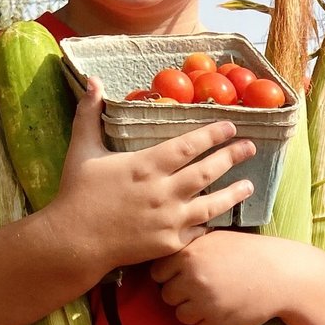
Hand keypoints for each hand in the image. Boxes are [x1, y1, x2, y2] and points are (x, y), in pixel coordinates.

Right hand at [47, 80, 256, 281]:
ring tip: (250, 186)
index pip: (189, 146)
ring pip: (211, 205)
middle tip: (250, 148)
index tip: (231, 126)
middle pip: (208, 172)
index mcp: (147, 165)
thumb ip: (89, 114)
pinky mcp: (169, 244)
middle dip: (232, 157)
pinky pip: (198, 232)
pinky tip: (220, 217)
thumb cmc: (77, 193)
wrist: (74, 241)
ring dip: (233, 194)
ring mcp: (170, 220)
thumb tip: (92, 80)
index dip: (213, 134)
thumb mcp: (82, 149)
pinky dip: (210, 224)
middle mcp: (164, 192)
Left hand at [150, 232, 292, 324]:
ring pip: (181, 315)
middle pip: (167, 296)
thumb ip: (188, 247)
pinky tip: (224, 310)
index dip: (170, 275)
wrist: (282, 275)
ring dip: (194, 311)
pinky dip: (210, 324)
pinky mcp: (219, 323)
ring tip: (214, 300)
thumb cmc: (249, 254)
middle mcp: (193, 279)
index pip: (157, 274)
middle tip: (202, 288)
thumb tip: (163, 253)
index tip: (185, 274)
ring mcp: (205, 303)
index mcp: (189, 255)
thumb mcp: (215, 239)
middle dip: (181, 294)